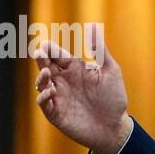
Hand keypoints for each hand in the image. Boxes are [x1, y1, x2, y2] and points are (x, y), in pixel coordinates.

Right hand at [31, 23, 131, 153]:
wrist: (115, 127)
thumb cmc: (114, 98)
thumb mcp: (111, 71)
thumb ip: (100, 50)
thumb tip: (93, 26)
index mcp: (74, 68)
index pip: (57, 55)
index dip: (49, 49)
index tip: (45, 44)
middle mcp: (63, 81)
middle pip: (45, 66)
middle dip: (40, 59)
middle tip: (39, 52)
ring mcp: (58, 97)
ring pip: (41, 83)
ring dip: (41, 77)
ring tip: (47, 73)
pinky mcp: (56, 113)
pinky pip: (44, 103)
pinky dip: (43, 96)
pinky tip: (51, 91)